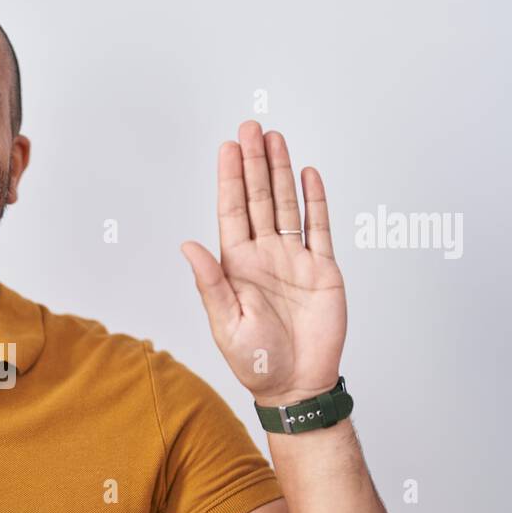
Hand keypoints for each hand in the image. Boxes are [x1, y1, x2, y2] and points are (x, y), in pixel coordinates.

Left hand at [180, 121, 346, 405]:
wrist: (296, 385)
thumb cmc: (256, 362)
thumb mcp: (226, 324)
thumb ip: (210, 283)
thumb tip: (188, 246)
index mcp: (237, 267)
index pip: (232, 212)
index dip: (230, 179)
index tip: (228, 147)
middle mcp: (264, 257)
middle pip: (259, 199)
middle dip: (254, 163)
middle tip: (251, 127)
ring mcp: (294, 261)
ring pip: (287, 206)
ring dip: (281, 172)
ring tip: (275, 139)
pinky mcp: (323, 270)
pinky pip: (319, 228)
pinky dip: (315, 200)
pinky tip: (307, 174)